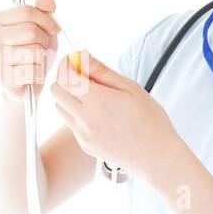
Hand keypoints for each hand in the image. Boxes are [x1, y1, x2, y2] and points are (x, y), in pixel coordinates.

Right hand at [0, 0, 61, 103]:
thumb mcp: (42, 30)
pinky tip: (30, 76)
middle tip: (40, 51)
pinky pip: (32, 69)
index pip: (27, 11)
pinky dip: (38, 74)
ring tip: (34, 63)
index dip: (47, 21)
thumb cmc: (32, 56)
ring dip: (41, 59)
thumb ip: (44, 11)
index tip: (55, 30)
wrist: (24, 88)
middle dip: (44, 42)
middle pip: (31, 31)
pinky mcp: (1, 76)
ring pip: (33, 51)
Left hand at [48, 49, 178, 177]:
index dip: (66, 63)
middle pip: (55, 90)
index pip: (65, 76)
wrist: (157, 157)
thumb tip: (83, 56)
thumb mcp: (131, 89)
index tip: (76, 59)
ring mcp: (82, 135)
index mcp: (98, 101)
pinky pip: (70, 123)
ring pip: (59, 107)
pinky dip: (76, 113)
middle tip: (82, 75)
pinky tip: (98, 113)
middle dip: (64, 78)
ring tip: (91, 95)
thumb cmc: (150, 121)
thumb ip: (103, 72)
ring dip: (68, 96)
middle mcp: (85, 119)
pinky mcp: (84, 145)